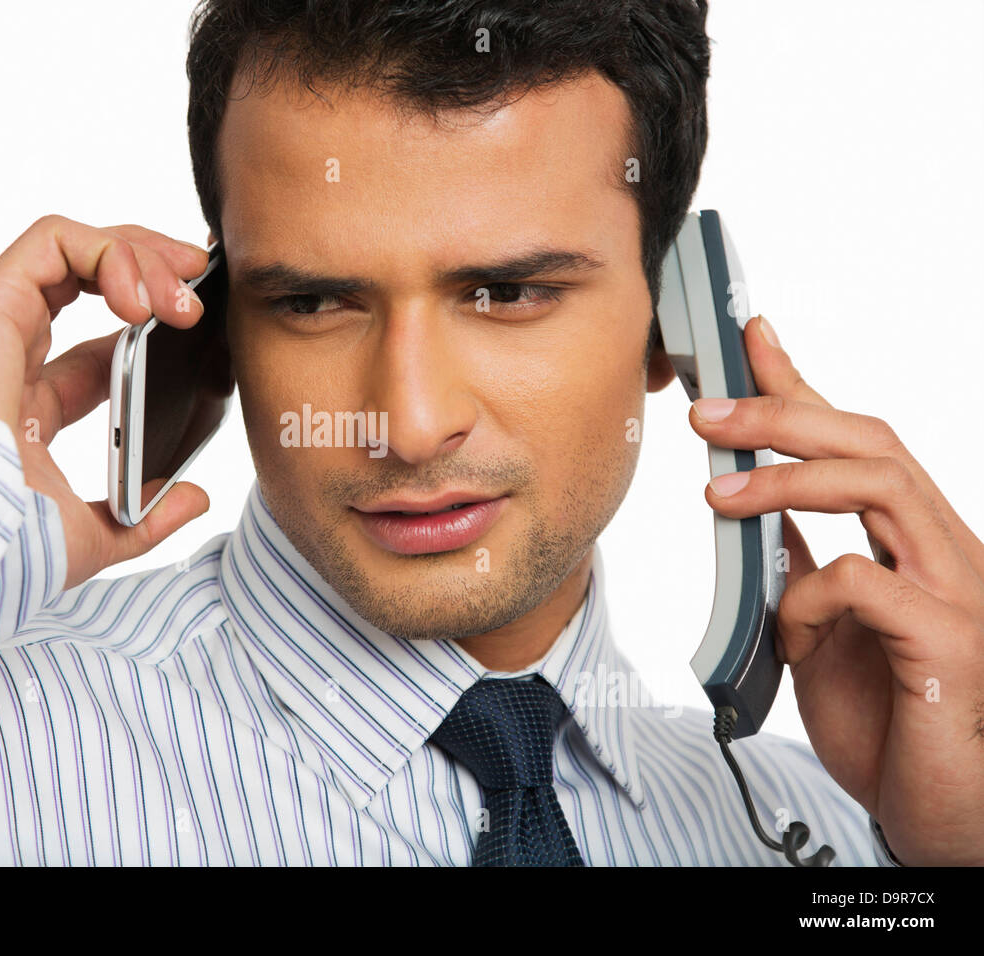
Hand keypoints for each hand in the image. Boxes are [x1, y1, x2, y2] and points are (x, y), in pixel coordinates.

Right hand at [0, 215, 212, 589]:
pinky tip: (142, 298)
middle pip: (93, 282)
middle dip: (158, 272)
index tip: (207, 330)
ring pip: (77, 251)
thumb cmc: (5, 547)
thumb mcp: (98, 535)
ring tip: (182, 298)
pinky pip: (54, 241)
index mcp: (31, 406)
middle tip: (203, 299)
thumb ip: (147, 516)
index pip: (103, 347)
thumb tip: (195, 498)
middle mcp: (12, 357)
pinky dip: (108, 251)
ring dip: (143, 257)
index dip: (157, 326)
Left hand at [688, 315, 983, 865]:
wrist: (937, 811)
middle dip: (785, 411)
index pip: (856, 441)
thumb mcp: (821, 627)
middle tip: (706, 411)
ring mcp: (957, 590)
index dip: (802, 384)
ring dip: (788, 477)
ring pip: (881, 483)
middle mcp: (943, 550)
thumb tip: (750, 505)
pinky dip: (810, 594)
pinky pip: (866, 580)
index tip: (750, 338)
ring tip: (718, 494)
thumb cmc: (885, 719)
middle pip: (874, 441)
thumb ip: (799, 563)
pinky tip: (791, 628)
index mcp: (911, 542)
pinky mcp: (951, 641)